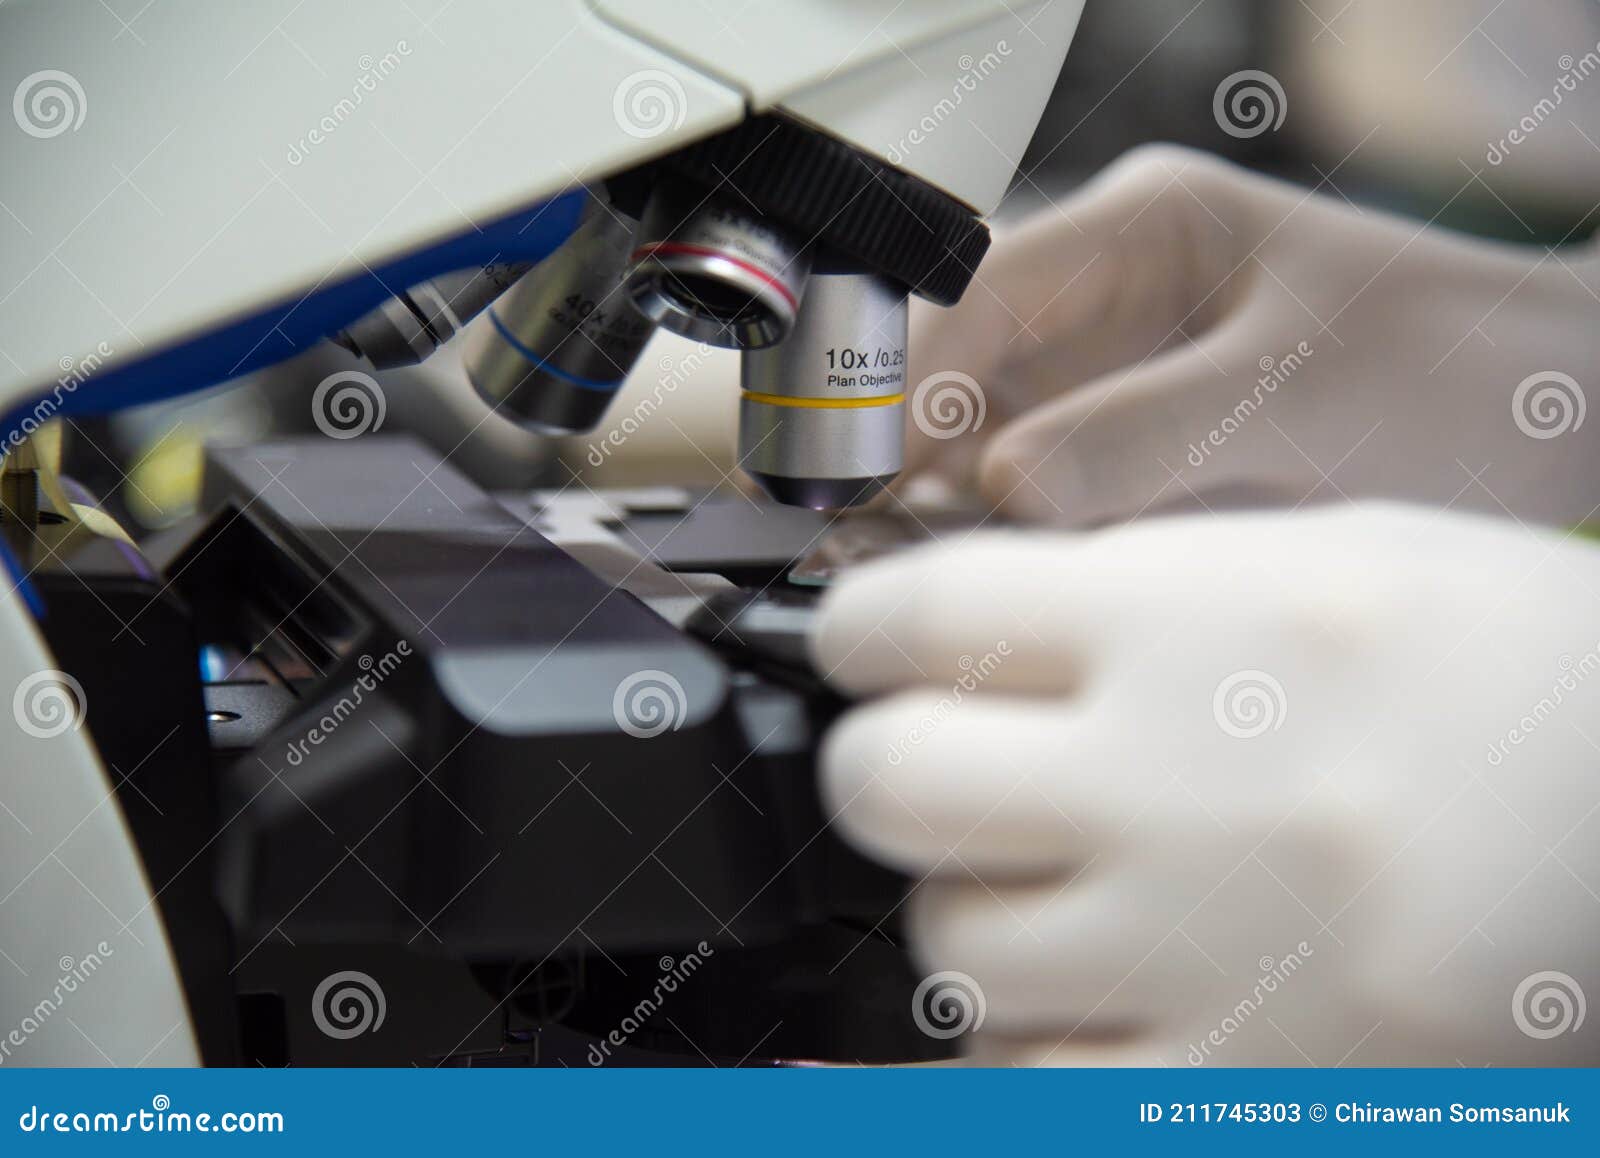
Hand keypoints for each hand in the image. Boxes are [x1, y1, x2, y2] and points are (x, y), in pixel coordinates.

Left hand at [812, 503, 1599, 1064]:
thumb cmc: (1510, 672)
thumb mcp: (1321, 563)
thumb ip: (1126, 598)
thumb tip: (962, 640)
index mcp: (1204, 625)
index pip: (923, 615)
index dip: (857, 631)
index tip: (863, 650)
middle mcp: (1192, 787)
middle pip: (895, 786)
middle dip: (887, 772)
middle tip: (933, 767)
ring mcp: (1218, 958)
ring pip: (953, 954)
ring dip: (971, 914)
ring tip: (1060, 887)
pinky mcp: (1252, 1092)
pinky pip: (1032, 1093)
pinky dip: (1026, 1046)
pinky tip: (1082, 995)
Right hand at [901, 145, 1599, 527]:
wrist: (1551, 425)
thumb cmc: (1452, 367)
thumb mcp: (1293, 392)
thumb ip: (1141, 435)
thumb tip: (1000, 491)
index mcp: (1141, 230)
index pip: (971, 293)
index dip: (895, 382)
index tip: (854, 478)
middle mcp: (1107, 305)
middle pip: (955, 372)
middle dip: (904, 458)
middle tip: (865, 548)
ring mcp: (1115, 387)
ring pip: (982, 447)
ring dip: (947, 515)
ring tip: (921, 585)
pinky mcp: (1131, 462)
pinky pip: (1036, 506)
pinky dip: (1006, 550)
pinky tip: (993, 593)